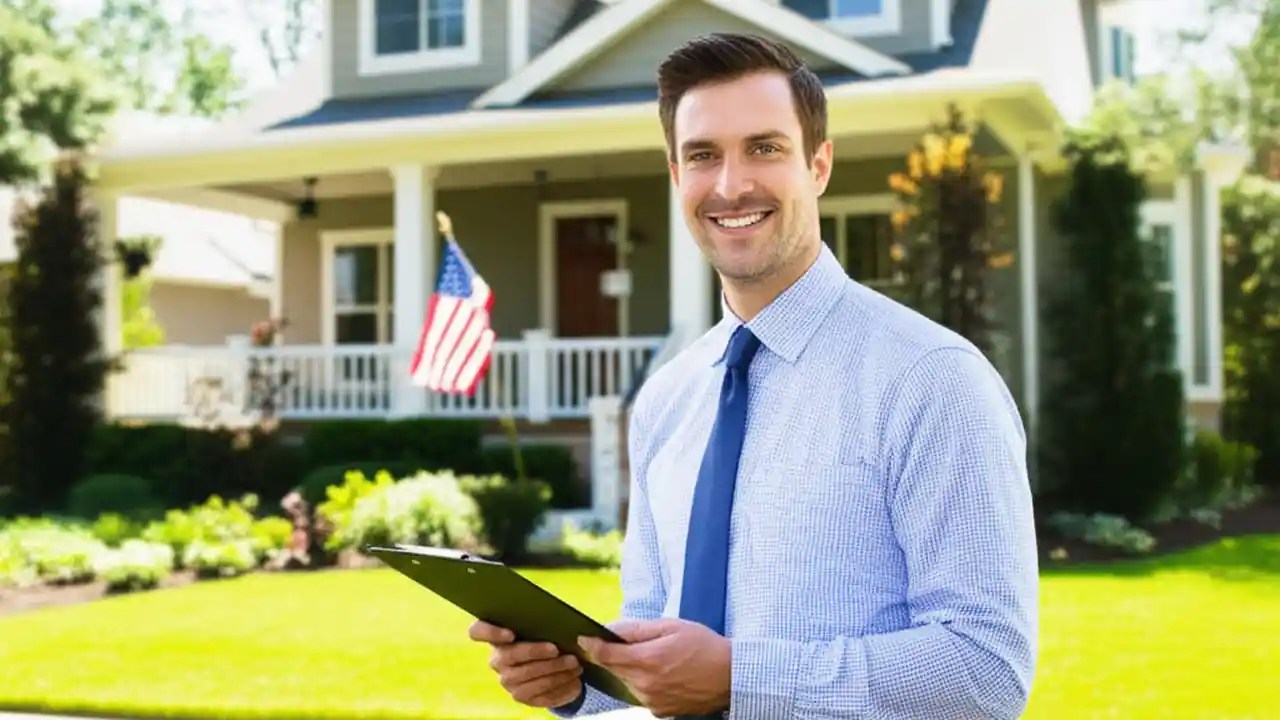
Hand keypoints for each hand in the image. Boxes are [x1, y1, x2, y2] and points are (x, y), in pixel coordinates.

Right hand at [469, 620, 582, 708]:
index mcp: (498, 636)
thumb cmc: (549, 637)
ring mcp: (508, 681)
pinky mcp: (522, 697)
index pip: (477, 631)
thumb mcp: (546, 625)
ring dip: (553, 671)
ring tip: (574, 663)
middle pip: (508, 656)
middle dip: (535, 652)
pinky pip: (539, 695)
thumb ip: (544, 620)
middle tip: (557, 649)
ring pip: (526, 678)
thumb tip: (557, 621)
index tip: (511, 633)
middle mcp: (497, 660)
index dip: (490, 632)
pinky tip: (574, 679)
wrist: (558, 665)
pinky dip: (560, 687)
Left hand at [578, 618, 730, 716]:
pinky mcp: (659, 710)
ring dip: (629, 669)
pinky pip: (641, 693)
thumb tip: (610, 629)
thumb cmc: (703, 645)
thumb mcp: (671, 626)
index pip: (606, 655)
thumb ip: (637, 629)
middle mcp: (646, 684)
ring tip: (652, 657)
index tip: (583, 638)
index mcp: (648, 660)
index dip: (591, 645)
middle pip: (614, 669)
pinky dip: (643, 682)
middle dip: (612, 655)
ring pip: (626, 682)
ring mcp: (652, 701)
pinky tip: (661, 672)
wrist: (730, 676)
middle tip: (621, 642)